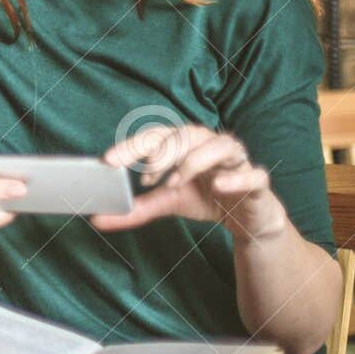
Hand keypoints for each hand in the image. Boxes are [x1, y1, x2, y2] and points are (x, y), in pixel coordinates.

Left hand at [96, 124, 286, 242]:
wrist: (245, 217)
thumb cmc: (206, 198)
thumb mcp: (168, 202)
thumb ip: (136, 208)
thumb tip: (98, 219)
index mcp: (186, 144)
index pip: (156, 136)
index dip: (133, 145)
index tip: (109, 160)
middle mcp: (210, 144)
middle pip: (186, 134)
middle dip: (163, 152)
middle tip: (146, 176)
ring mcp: (236, 160)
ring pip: (219, 146)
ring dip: (193, 161)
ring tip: (174, 183)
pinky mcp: (256, 180)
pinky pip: (252, 173)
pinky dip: (236, 177)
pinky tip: (218, 184)